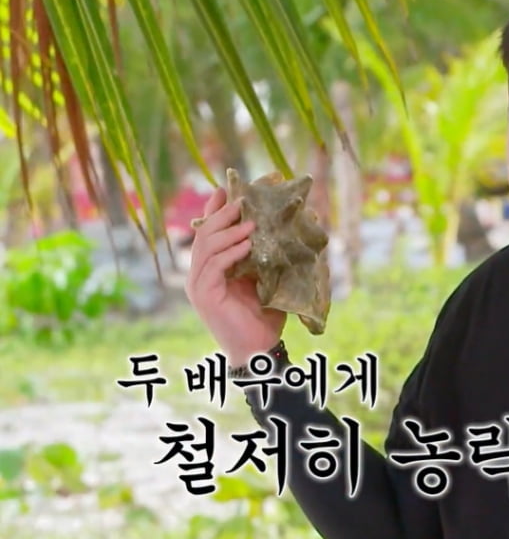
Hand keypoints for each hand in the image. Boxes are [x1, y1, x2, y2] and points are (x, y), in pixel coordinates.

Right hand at [184, 186, 285, 366]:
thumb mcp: (264, 278)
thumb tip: (280, 228)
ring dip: (229, 231)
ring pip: (206, 247)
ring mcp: (198, 285)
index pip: (208, 233)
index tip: (226, 188)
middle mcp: (199, 274)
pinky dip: (229, 252)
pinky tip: (246, 244)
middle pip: (204, 235)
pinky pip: (213, 267)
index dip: (214, 210)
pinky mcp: (204, 296)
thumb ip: (263, 256)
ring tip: (249, 220)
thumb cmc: (264, 315)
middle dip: (222, 214)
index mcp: (210, 268)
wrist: (258, 349)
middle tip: (241, 199)